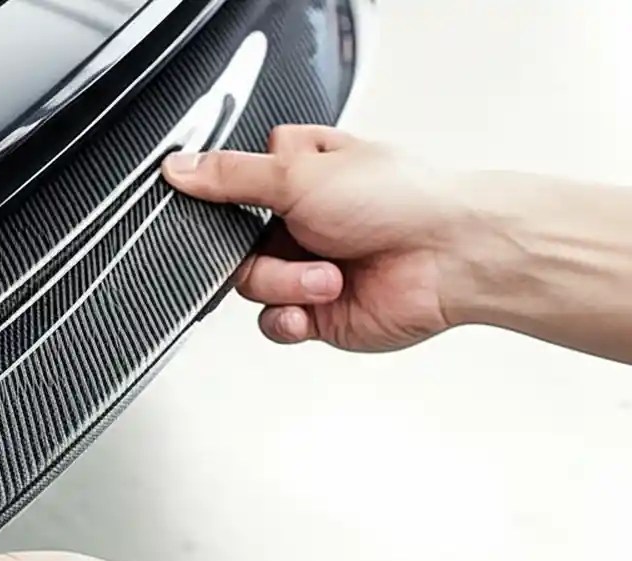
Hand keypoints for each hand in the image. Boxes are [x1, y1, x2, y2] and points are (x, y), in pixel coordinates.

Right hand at [162, 125, 480, 351]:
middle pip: (231, 244)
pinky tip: (309, 308)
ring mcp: (305, 267)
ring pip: (249, 284)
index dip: (219, 200)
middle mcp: (298, 220)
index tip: (215, 206)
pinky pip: (271, 322)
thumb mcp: (298, 171)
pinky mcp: (317, 312)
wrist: (453, 256)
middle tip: (284, 241)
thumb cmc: (402, 199)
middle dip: (255, 251)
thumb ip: (230, 175)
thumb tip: (178, 168)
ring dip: (283, 284)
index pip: (229, 185)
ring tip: (327, 276)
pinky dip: (285, 318)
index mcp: (295, 174)